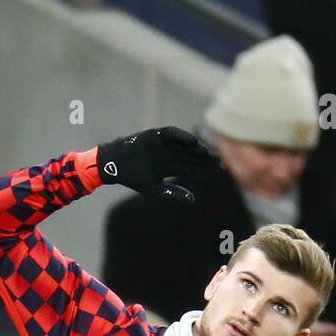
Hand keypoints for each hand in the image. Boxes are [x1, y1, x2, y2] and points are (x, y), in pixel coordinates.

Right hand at [96, 127, 219, 203]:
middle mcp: (170, 154)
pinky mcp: (157, 135)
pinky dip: (181, 136)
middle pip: (191, 155)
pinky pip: (172, 134)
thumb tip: (193, 201)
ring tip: (207, 151)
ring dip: (195, 147)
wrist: (116, 164)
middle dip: (205, 157)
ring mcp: (164, 144)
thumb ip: (174, 193)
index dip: (205, 168)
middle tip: (219, 160)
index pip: (192, 166)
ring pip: (184, 145)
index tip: (220, 170)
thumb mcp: (155, 189)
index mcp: (170, 167)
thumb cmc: (133, 178)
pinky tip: (192, 141)